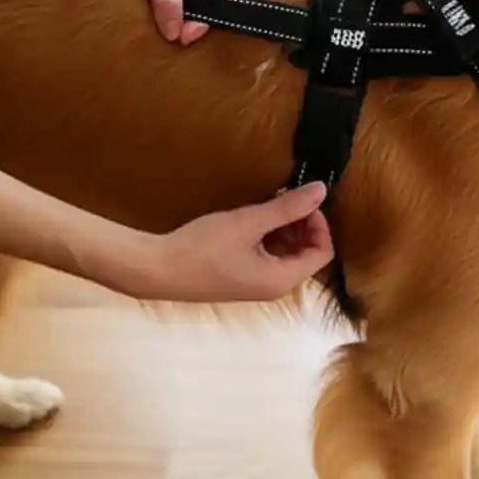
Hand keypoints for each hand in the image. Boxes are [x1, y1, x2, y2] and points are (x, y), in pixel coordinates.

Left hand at [73, 0, 214, 44]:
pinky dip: (144, 19)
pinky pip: (147, 7)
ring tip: (155, 43)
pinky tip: (139, 32)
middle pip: (192, 6)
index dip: (205, 19)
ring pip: (168, 9)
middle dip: (183, 25)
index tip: (186, 37)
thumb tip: (175, 34)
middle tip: (171, 44)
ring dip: (161, 24)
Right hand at [105, 182, 335, 301]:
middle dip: (300, 224)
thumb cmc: (202, 248)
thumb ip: (287, 207)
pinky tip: (250, 218)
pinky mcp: (239, 278)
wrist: (156, 270)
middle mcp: (273, 287)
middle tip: (283, 197)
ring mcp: (255, 285)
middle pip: (305, 254)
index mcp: (282, 280)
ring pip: (284, 254)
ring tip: (266, 204)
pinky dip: (265, 237)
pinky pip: (265, 257)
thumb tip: (322, 190)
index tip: (302, 200)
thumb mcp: (248, 222)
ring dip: (282, 228)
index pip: (322, 253)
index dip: (319, 224)